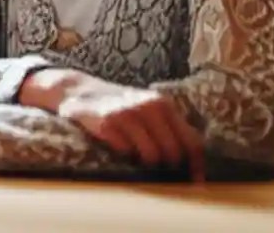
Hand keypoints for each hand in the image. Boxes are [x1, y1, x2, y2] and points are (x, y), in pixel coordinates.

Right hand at [26, 69, 204, 180]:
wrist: (77, 90)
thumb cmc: (118, 105)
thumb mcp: (147, 108)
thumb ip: (168, 127)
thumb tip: (192, 162)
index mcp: (163, 104)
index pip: (191, 141)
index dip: (196, 165)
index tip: (196, 182)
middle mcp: (148, 107)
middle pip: (173, 152)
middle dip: (169, 166)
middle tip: (158, 169)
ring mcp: (127, 114)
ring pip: (152, 155)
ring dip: (146, 163)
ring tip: (137, 157)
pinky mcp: (107, 123)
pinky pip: (126, 152)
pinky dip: (125, 155)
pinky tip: (118, 147)